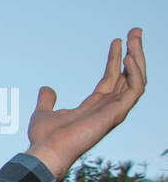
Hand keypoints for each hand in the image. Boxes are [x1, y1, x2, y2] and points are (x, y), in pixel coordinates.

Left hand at [26, 28, 146, 179]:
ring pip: (136, 80)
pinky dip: (135, 73)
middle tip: (134, 31)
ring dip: (138, 58)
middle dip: (133, 53)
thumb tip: (46, 88)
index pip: (111, 79)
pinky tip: (129, 58)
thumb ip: (47, 101)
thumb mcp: (43, 113)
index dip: (115, 60)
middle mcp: (107, 108)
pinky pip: (135, 90)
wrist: (46, 149)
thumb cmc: (45, 137)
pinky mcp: (117, 113)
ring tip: (134, 37)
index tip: (117, 40)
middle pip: (127, 76)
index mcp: (94, 106)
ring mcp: (114, 111)